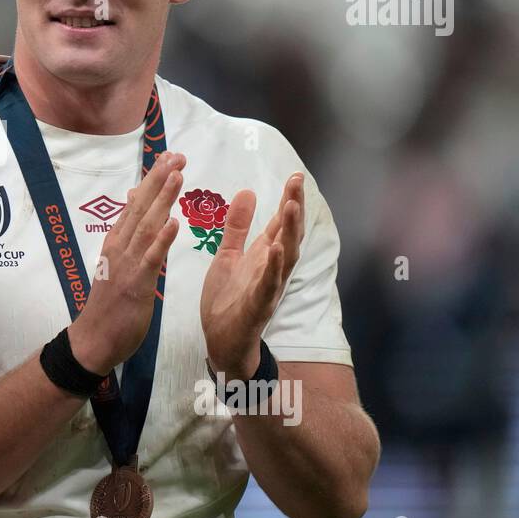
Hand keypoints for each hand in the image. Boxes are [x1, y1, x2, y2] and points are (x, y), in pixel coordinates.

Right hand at [70, 152, 185, 375]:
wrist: (95, 338)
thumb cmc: (110, 302)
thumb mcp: (116, 260)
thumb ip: (126, 231)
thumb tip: (131, 200)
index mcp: (117, 240)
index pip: (136, 203)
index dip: (153, 179)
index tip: (168, 156)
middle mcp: (120, 246)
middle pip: (141, 206)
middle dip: (159, 180)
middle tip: (177, 155)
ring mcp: (127, 264)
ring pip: (146, 226)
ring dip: (162, 200)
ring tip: (177, 176)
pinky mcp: (136, 284)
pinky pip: (151, 259)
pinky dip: (162, 240)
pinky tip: (174, 224)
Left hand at [200, 173, 304, 379]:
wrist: (222, 341)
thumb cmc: (228, 299)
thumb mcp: (228, 256)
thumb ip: (237, 227)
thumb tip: (248, 192)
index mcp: (263, 255)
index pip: (280, 223)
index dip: (289, 200)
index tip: (295, 176)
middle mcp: (271, 268)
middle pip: (288, 234)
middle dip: (294, 208)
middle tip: (297, 182)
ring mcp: (268, 287)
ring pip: (285, 257)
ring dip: (288, 232)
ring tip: (290, 207)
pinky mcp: (258, 305)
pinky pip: (269, 284)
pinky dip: (274, 267)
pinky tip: (275, 249)